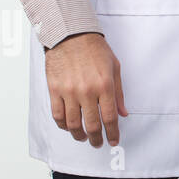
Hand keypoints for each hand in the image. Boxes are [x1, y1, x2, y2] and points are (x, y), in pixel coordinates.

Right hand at [43, 32, 126, 147]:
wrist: (71, 35)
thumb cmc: (95, 49)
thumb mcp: (115, 68)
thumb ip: (119, 93)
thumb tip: (123, 113)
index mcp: (104, 85)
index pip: (109, 118)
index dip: (112, 133)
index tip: (114, 140)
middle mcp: (87, 91)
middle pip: (91, 125)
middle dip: (96, 138)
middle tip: (98, 143)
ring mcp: (69, 92)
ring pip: (72, 124)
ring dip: (79, 135)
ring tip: (84, 137)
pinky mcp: (54, 90)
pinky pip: (57, 115)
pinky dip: (63, 125)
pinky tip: (68, 127)